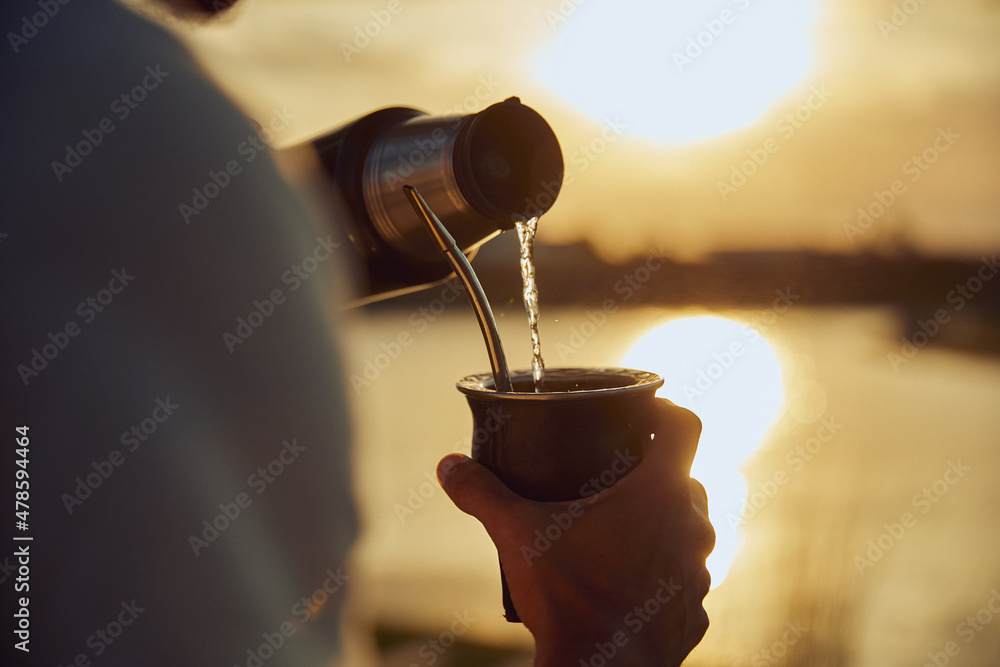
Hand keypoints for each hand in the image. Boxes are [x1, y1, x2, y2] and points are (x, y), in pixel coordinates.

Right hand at [437, 399, 713, 665]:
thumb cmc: (569, 600)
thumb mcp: (518, 536)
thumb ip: (483, 494)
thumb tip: (449, 467)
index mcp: (660, 494)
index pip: (686, 426)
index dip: (667, 409)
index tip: (645, 411)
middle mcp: (693, 527)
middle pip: (686, 478)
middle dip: (654, 472)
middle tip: (615, 473)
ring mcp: (699, 573)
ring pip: (689, 529)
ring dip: (662, 523)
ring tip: (617, 528)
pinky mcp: (694, 612)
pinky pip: (683, 577)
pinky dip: (661, 572)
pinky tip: (627, 579)